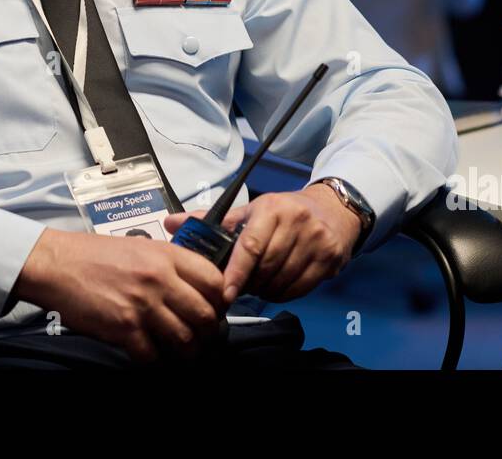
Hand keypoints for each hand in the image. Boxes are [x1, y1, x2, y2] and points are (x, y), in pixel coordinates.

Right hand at [13, 228, 228, 363]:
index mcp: (166, 256)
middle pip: (205, 314)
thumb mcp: (140, 246)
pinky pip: (152, 356)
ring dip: (188, 353)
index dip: (220, 300)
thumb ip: (168, 264)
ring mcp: (143, 305)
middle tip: (205, 339)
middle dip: (210, 333)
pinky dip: (156, 362)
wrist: (58, 265)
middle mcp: (160, 280)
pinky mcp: (124, 329)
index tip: (217, 310)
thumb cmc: (94, 255)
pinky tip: (153, 359)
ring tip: (185, 356)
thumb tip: (191, 287)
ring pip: (184, 339)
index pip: (213, 280)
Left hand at [163, 185, 360, 304]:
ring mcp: (316, 240)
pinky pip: (300, 288)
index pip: (250, 246)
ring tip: (259, 284)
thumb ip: (210, 221)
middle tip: (242, 285)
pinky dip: (284, 293)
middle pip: (265, 267)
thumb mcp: (249, 211)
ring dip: (266, 290)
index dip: (235, 273)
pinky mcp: (330, 258)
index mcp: (271, 208)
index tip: (224, 293)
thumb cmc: (282, 212)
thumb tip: (170, 223)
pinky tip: (277, 285)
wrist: (331, 209)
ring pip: (282, 280)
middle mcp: (296, 221)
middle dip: (250, 282)